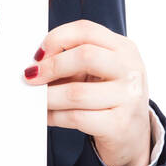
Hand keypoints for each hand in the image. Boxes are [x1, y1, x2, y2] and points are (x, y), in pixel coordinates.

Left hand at [23, 19, 151, 165]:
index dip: (57, 38)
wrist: (133, 135)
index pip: (86, 30)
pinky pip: (76, 117)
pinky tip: (47, 116)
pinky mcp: (119, 124)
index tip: (39, 54)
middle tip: (32, 77)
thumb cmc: (110, 98)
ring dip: (49, 97)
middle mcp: (130, 69)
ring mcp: (128, 97)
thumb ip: (73, 61)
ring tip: (38, 99)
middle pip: (85, 55)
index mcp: (123, 48)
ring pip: (76, 93)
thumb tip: (35, 65)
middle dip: (52, 66)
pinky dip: (54, 116)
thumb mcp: (99, 72)